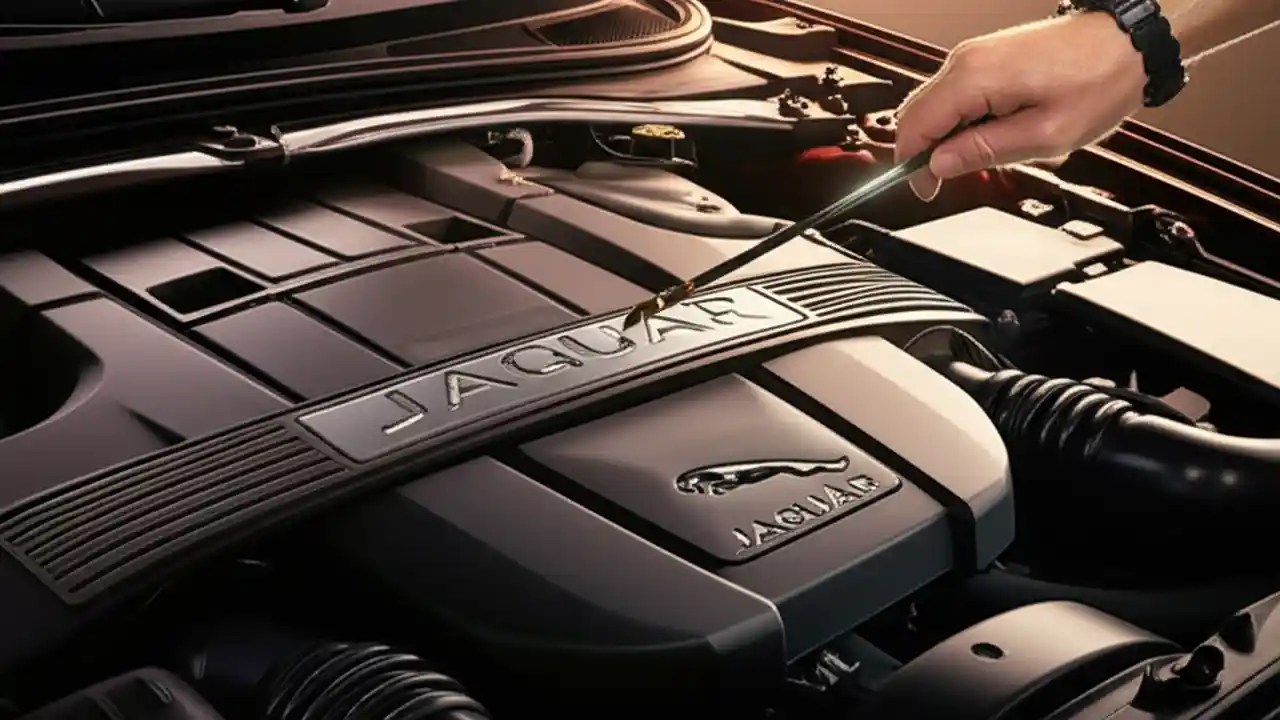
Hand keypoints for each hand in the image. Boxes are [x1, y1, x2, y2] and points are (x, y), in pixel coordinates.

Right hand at [894, 12, 1147, 199]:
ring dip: (942, 139)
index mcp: (975, 77)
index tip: (925, 192)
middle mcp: (966, 60)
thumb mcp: (1045, 135)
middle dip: (922, 154)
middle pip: (915, 114)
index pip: (915, 125)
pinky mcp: (985, 58)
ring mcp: (974, 56)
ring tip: (980, 159)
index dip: (911, 165)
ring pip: (932, 106)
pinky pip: (952, 95)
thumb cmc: (1098, 80)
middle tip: (946, 184)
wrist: (1126, 41)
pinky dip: (957, 122)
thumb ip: (984, 151)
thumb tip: (939, 165)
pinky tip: (987, 137)